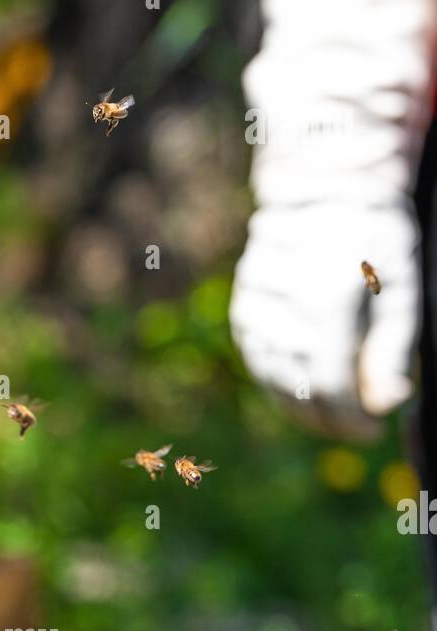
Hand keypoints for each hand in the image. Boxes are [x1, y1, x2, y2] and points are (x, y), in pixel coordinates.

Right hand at [230, 199, 421, 438]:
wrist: (324, 183)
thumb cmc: (375, 233)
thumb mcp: (401, 286)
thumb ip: (393, 351)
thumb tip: (385, 405)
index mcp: (326, 298)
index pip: (333, 384)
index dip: (353, 419)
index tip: (373, 431)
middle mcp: (283, 305)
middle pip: (303, 389)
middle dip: (332, 418)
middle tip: (358, 427)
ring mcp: (255, 307)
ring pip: (276, 381)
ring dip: (304, 408)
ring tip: (333, 415)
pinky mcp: (244, 310)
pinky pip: (260, 362)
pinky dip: (282, 384)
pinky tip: (305, 392)